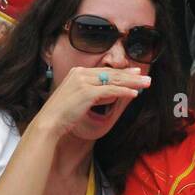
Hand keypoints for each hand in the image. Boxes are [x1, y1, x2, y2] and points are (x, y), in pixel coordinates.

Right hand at [32, 65, 149, 140]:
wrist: (49, 122)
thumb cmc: (63, 114)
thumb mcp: (80, 100)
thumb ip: (95, 94)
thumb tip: (113, 94)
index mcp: (77, 73)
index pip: (104, 72)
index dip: (121, 73)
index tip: (134, 74)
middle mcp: (80, 73)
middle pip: (111, 73)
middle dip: (130, 76)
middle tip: (145, 76)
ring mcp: (83, 81)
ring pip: (113, 80)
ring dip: (131, 82)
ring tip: (145, 83)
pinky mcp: (87, 92)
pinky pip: (110, 91)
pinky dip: (124, 92)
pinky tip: (134, 93)